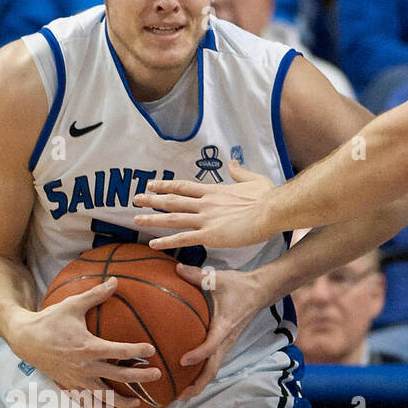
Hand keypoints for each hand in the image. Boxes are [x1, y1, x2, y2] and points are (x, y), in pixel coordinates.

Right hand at [9, 277, 161, 407]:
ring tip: (137, 402)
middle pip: (118, 376)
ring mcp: (77, 379)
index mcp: (89, 347)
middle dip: (140, 377)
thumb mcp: (73, 305)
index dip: (138, 351)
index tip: (151, 350)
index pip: (120, 351)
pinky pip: (86, 402)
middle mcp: (85, 367)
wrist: (25, 339)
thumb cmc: (50, 320)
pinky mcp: (69, 386)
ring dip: (122, 401)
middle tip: (156, 375)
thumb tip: (115, 281)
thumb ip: (96, 294)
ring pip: (104, 396)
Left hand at [133, 160, 277, 249]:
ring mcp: (205, 219)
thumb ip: (238, 172)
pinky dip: (166, 241)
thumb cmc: (266, 197)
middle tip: (136, 199)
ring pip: (172, 218)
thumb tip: (232, 163)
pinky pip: (183, 239)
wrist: (271, 210)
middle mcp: (204, 203)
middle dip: (152, 200)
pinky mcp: (209, 235)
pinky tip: (153, 244)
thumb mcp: (252, 179)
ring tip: (135, 220)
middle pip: (172, 200)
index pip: (183, 187)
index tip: (152, 184)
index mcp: (213, 191)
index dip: (166, 185)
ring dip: (152, 219)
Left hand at [173, 263, 268, 397]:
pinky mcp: (227, 344)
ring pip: (214, 369)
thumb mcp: (218, 278)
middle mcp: (227, 340)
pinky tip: (190, 377)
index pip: (211, 345)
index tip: (183, 361)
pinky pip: (215, 363)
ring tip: (182, 394)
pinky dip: (203, 373)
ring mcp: (228, 344)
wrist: (261, 290)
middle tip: (180, 396)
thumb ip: (197, 275)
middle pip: (213, 368)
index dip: (198, 354)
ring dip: (200, 382)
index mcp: (225, 326)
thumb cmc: (239, 285)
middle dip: (198, 384)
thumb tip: (177, 269)